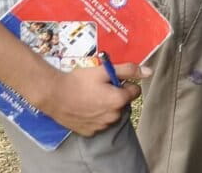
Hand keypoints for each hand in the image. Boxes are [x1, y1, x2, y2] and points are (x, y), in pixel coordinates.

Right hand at [32, 61, 146, 136]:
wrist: (53, 94)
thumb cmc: (79, 81)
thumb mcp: (104, 70)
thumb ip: (128, 70)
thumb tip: (148, 72)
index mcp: (119, 100)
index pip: (135, 91)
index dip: (125, 83)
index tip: (112, 80)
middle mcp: (113, 116)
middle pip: (122, 103)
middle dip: (115, 95)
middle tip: (99, 87)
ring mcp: (101, 126)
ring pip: (111, 113)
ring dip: (105, 106)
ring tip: (89, 96)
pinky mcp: (90, 132)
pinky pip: (99, 122)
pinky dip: (95, 116)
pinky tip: (84, 107)